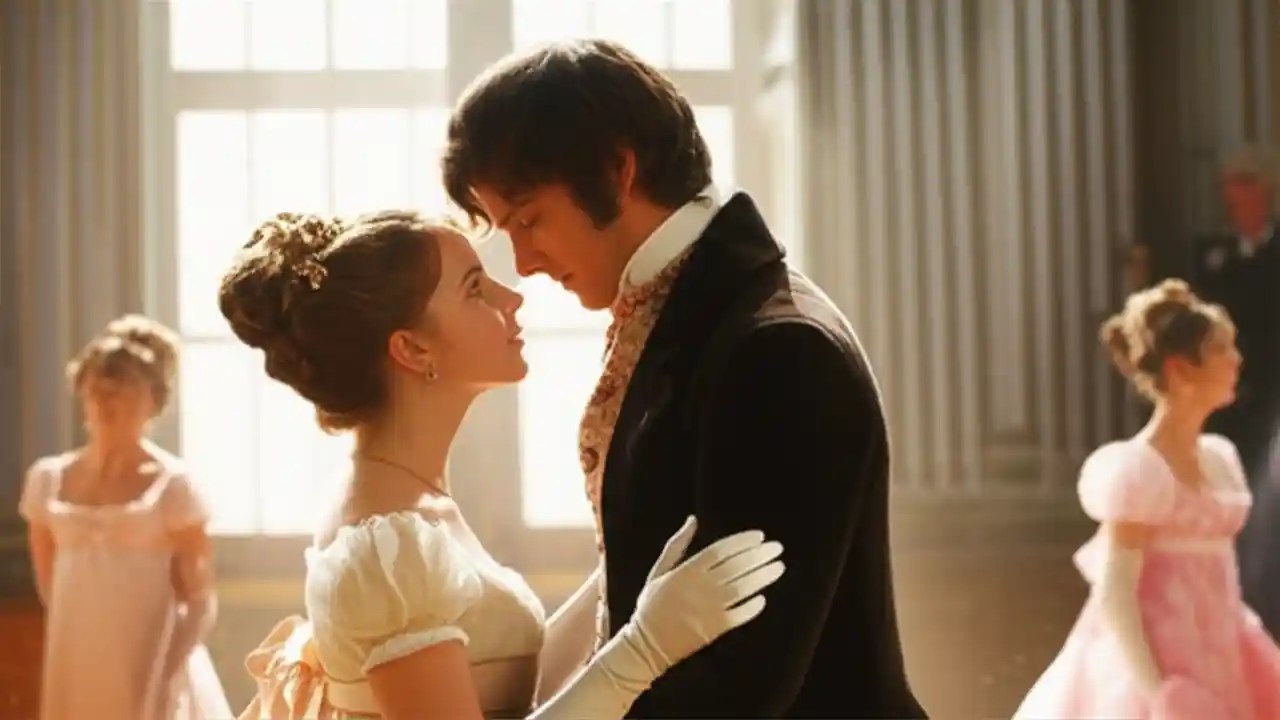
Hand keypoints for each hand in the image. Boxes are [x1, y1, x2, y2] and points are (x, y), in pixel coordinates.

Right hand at [627, 516, 784, 670]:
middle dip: (760, 555)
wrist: (648, 644)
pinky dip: (753, 606)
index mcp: (687, 570)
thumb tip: (693, 519)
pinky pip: (740, 614)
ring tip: (779, 566)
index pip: (721, 550)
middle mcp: (702, 587)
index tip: (760, 536)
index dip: (742, 542)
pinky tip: (763, 598)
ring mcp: (711, 608)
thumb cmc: (652, 605)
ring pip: (743, 588)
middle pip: (737, 566)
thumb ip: (677, 545)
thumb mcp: (659, 570)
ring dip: (763, 576)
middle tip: (778, 548)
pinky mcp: (716, 628)